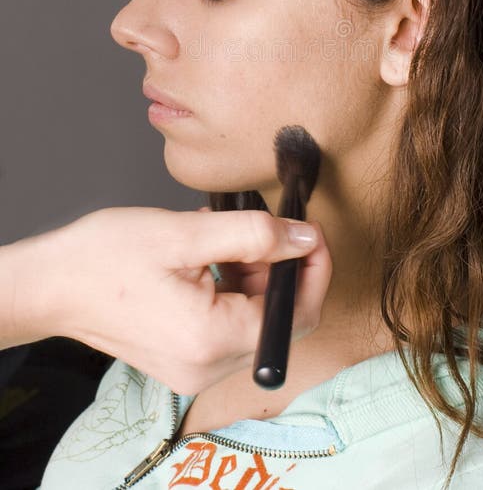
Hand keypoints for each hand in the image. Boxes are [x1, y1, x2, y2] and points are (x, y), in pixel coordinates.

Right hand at [29, 206, 331, 394]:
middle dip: (282, 269)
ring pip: (256, 321)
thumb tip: (304, 238)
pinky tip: (214, 258)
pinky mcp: (185, 360)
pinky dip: (234, 290)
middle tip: (267, 228)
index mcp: (211, 340)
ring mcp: (194, 368)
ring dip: (256, 276)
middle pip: (279, 320)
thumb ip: (254, 235)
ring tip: (228, 240)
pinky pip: (230, 326)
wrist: (52, 283)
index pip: (297, 314)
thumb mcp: (187, 232)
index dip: (315, 270)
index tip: (312, 233)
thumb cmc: (105, 257)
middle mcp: (206, 367)